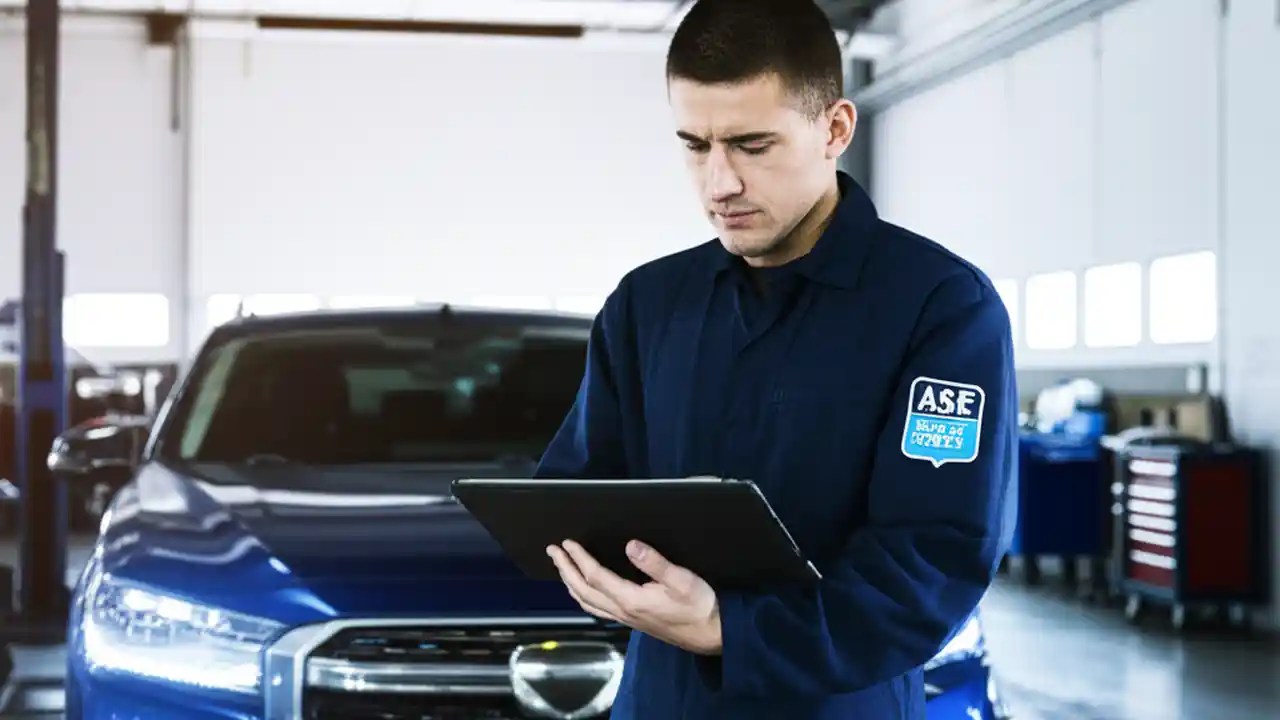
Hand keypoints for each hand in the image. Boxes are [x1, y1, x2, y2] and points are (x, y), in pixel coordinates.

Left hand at [547, 539, 722, 654]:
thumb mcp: (682, 580)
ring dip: (570, 583)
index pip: (595, 576)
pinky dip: (584, 597)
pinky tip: (585, 592)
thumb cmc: (700, 607)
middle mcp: (624, 611)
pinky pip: (598, 610)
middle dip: (565, 569)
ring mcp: (627, 619)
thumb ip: (655, 563)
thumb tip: (631, 546)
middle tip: (552, 550)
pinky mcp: (633, 621)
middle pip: (583, 590)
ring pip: (587, 603)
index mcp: (632, 600)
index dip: (579, 558)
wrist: (713, 635)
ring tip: (562, 568)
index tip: (567, 543)